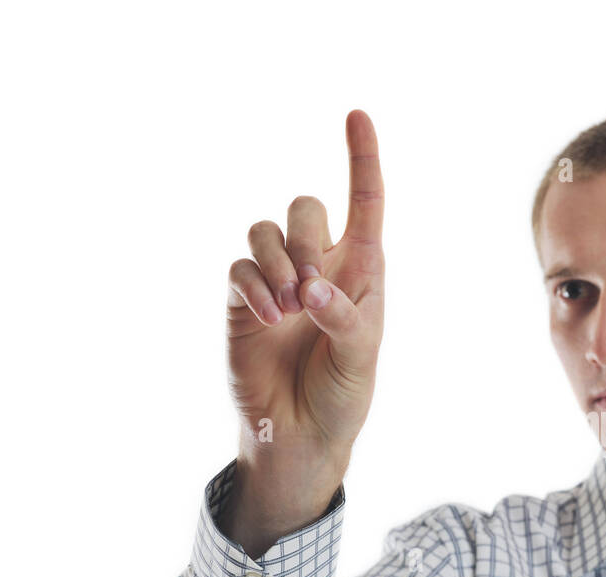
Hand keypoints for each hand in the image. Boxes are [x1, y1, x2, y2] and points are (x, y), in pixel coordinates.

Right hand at [220, 109, 383, 552]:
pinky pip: (240, 266)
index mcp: (361, 270)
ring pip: (265, 230)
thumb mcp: (361, 357)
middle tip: (310, 292)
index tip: (357, 114)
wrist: (301, 434)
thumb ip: (344, 317)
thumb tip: (309, 288)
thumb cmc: (343, 392)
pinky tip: (269, 318)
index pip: (365, 203)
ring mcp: (276, 280)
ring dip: (278, 261)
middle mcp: (318, 265)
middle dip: (306, 239)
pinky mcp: (242, 300)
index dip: (361, 159)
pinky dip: (254, 286)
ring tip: (289, 308)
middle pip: (305, 207)